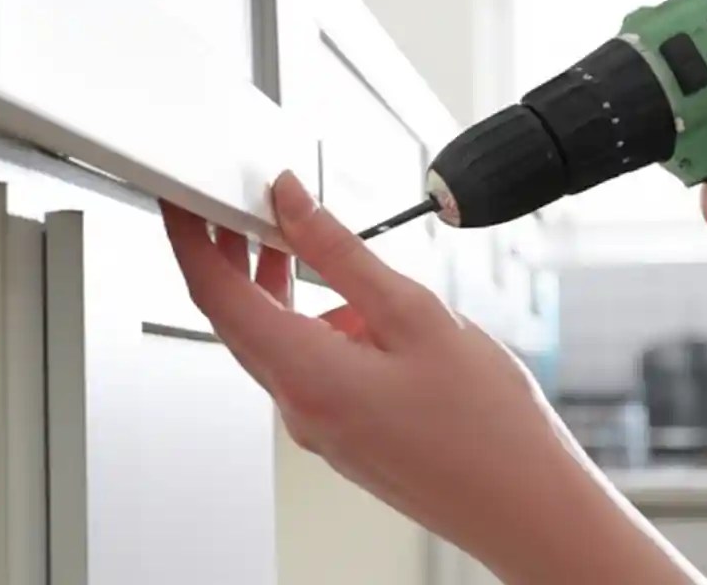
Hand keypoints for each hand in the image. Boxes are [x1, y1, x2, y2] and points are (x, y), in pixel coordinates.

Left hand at [161, 172, 706, 584]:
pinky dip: (314, 323)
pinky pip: (306, 365)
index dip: (188, 239)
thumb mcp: (415, 314)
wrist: (526, 507)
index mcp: (306, 376)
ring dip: (278, 287)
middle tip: (239, 203)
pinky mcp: (339, 431)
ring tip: (303, 242)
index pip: (216, 296)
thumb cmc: (488, 429)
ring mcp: (317, 424)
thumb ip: (341, 253)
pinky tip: (358, 304)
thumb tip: (293, 204)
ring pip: (275, 340)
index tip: (180, 200)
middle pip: (238, 318)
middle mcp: (299, 407)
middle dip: (231, 256)